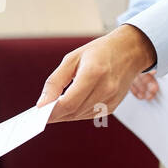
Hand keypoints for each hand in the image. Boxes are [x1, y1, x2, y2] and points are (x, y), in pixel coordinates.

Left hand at [36, 25, 156, 122]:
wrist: (129, 52)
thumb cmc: (99, 52)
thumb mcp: (72, 59)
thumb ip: (55, 81)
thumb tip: (42, 103)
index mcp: (94, 72)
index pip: (69, 101)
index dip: (52, 110)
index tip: (38, 113)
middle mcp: (105, 88)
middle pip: (74, 111)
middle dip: (55, 114)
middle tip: (41, 114)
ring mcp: (111, 99)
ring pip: (80, 116)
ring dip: (65, 115)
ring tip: (53, 109)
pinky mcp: (113, 106)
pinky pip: (89, 115)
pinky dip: (76, 113)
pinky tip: (69, 106)